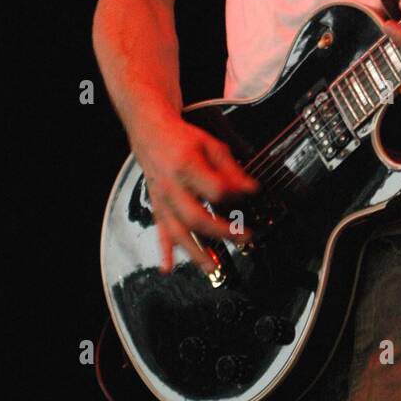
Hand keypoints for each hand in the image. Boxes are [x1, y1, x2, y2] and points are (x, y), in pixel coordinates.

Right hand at [130, 116, 258, 275]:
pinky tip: (168, 267)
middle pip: (196, 216)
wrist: (150, 132)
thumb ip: (231, 168)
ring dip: (195, 252)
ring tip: (212, 268)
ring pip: (177, 231)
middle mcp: (172, 186)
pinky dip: (164, 251)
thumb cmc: (181, 138)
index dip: (234, 194)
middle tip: (242, 238)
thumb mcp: (211, 144)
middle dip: (221, 232)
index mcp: (187, 165)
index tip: (249, 195)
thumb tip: (250, 188)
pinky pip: (160, 231)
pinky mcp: (157, 206)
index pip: (214, 188)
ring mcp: (162, 199)